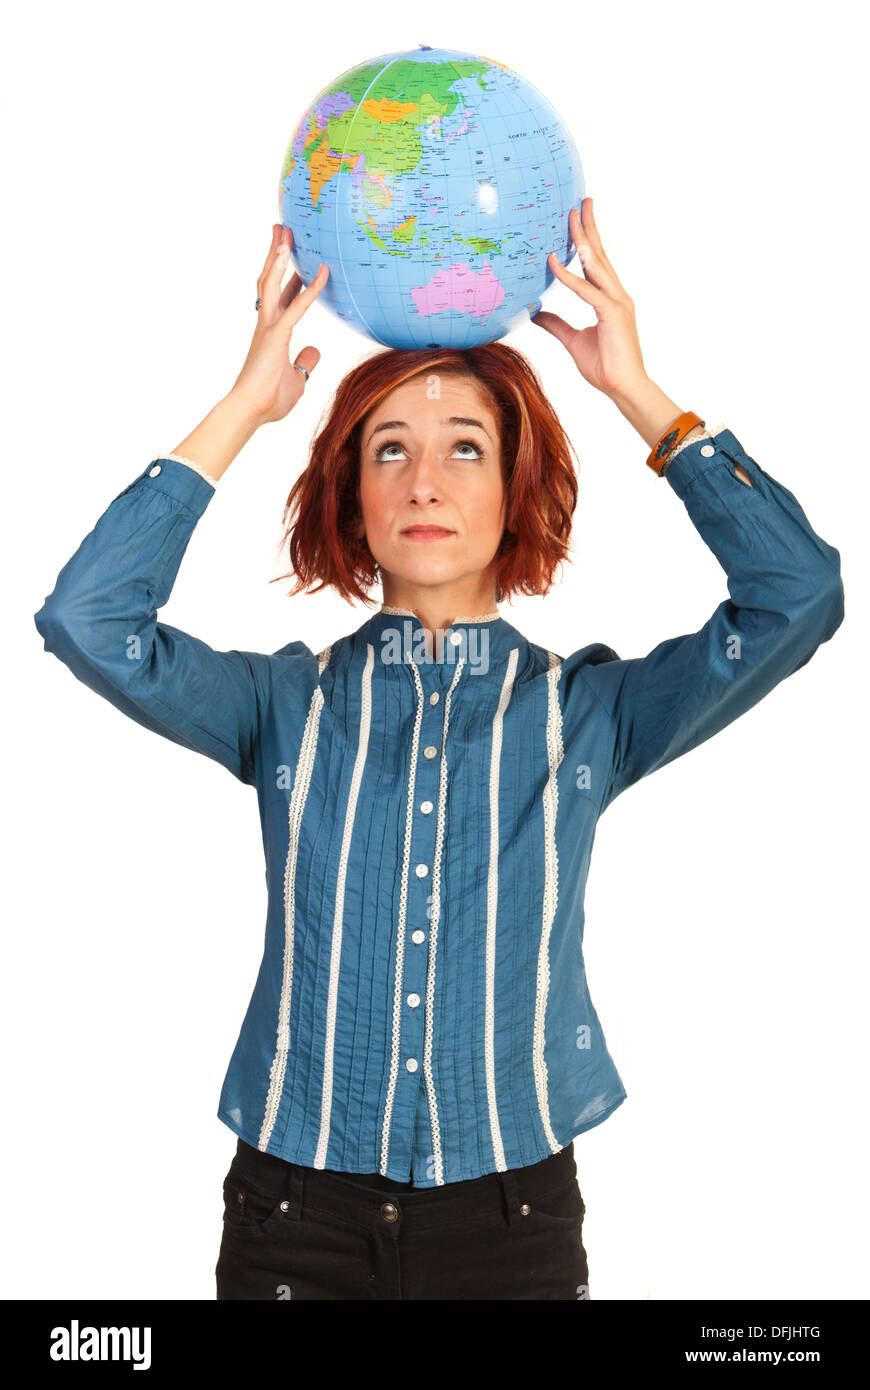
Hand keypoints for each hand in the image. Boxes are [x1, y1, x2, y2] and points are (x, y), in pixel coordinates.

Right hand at [230, 225, 328, 423]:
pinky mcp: (276, 335)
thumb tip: (313, 353)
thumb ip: (304, 363)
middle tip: (282, 229)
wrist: (251, 411)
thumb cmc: (269, 399)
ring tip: (285, 232)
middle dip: (277, 253)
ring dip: (280, 257)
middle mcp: (268, 323)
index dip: (288, 274)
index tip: (292, 255)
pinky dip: (310, 289)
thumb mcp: (296, 379)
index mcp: (273, 331)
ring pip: (273, 283)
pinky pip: (296, 307)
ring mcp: (270, 326)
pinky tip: (319, 271)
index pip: (283, 296)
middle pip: (271, 279)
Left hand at [532, 199, 648, 400]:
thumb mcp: (573, 342)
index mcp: (610, 300)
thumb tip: (536, 314)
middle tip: (581, 202)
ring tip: (573, 215)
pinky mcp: (611, 314)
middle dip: (589, 227)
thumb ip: (556, 325)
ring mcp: (617, 302)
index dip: (587, 242)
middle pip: (600, 254)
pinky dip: (569, 276)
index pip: (597, 264)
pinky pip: (586, 290)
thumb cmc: (605, 368)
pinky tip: (553, 262)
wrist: (624, 388)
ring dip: (583, 238)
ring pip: (597, 264)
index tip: (577, 220)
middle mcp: (616, 295)